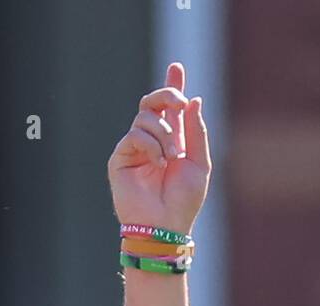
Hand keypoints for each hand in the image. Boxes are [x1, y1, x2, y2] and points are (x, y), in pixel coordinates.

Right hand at [107, 60, 211, 234]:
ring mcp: (134, 149)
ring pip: (145, 117)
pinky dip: (150, 145)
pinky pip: (134, 135)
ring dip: (163, 134)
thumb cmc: (184, 201)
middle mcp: (152, 141)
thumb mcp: (199, 163)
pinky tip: (157, 163)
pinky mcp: (120, 158)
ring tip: (171, 158)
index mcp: (172, 141)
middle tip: (179, 103)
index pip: (170, 108)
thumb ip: (196, 131)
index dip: (172, 86)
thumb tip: (194, 99)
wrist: (165, 225)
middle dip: (167, 95)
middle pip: (153, 102)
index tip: (177, 66)